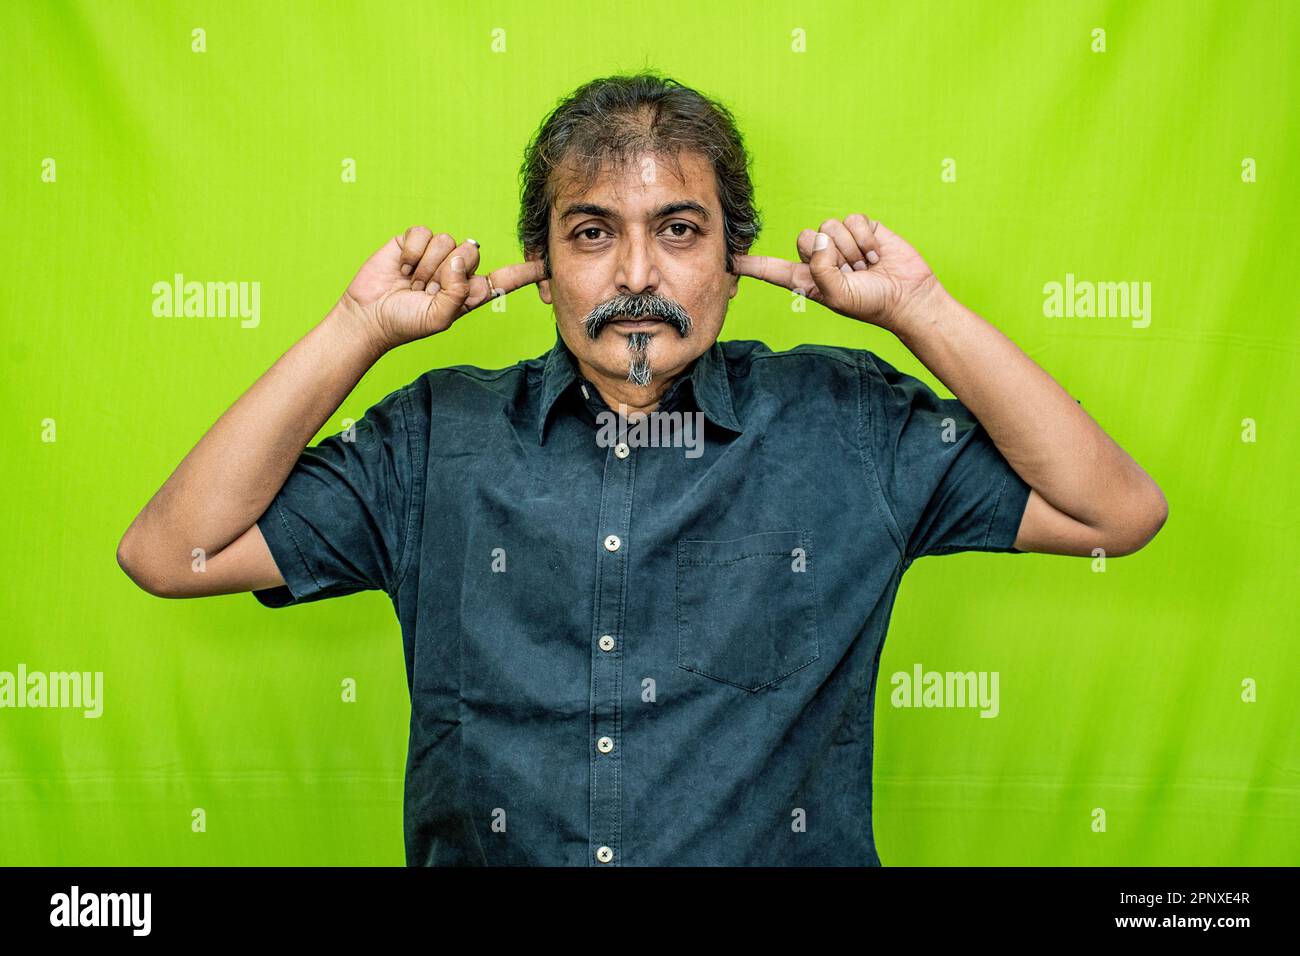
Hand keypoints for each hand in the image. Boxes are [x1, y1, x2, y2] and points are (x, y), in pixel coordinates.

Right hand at [338, 226, 546, 351]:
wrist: (369, 316)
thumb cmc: (405, 322)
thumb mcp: (440, 318)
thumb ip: (459, 293)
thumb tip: (461, 259)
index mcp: (469, 292)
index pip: (504, 279)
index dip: (525, 273)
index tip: (547, 266)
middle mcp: (456, 270)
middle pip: (472, 253)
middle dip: (447, 272)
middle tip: (426, 291)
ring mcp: (435, 254)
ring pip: (447, 241)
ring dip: (426, 266)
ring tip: (411, 282)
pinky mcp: (412, 241)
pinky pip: (423, 233)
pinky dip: (411, 253)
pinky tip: (401, 267)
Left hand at [733, 214, 946, 332]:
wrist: (907, 296)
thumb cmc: (870, 303)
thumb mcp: (837, 295)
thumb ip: (821, 270)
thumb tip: (821, 240)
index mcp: (806, 279)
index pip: (772, 269)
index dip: (751, 264)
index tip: (728, 260)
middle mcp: (819, 258)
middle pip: (805, 238)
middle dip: (830, 255)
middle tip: (851, 273)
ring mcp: (839, 241)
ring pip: (829, 227)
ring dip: (851, 250)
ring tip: (866, 266)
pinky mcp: (860, 228)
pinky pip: (852, 220)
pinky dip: (865, 238)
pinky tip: (876, 254)